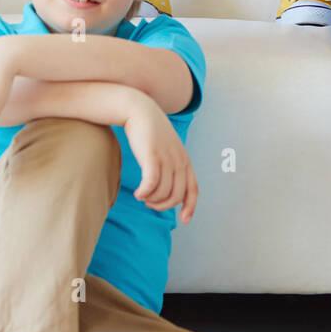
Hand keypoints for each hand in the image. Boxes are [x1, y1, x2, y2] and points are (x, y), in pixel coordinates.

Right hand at [123, 94, 198, 223]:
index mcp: (185, 160)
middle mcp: (179, 161)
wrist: (139, 110)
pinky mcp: (152, 157)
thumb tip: (165, 187)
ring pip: (162, 193)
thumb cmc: (149, 132)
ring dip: (150, 200)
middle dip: (162, 206)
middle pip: (176, 196)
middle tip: (149, 203)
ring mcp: (167, 159)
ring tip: (142, 196)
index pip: (193, 189)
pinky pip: (150, 185)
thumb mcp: (165, 148)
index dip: (190, 207)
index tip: (184, 220)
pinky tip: (137, 193)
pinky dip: (144, 193)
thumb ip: (170, 165)